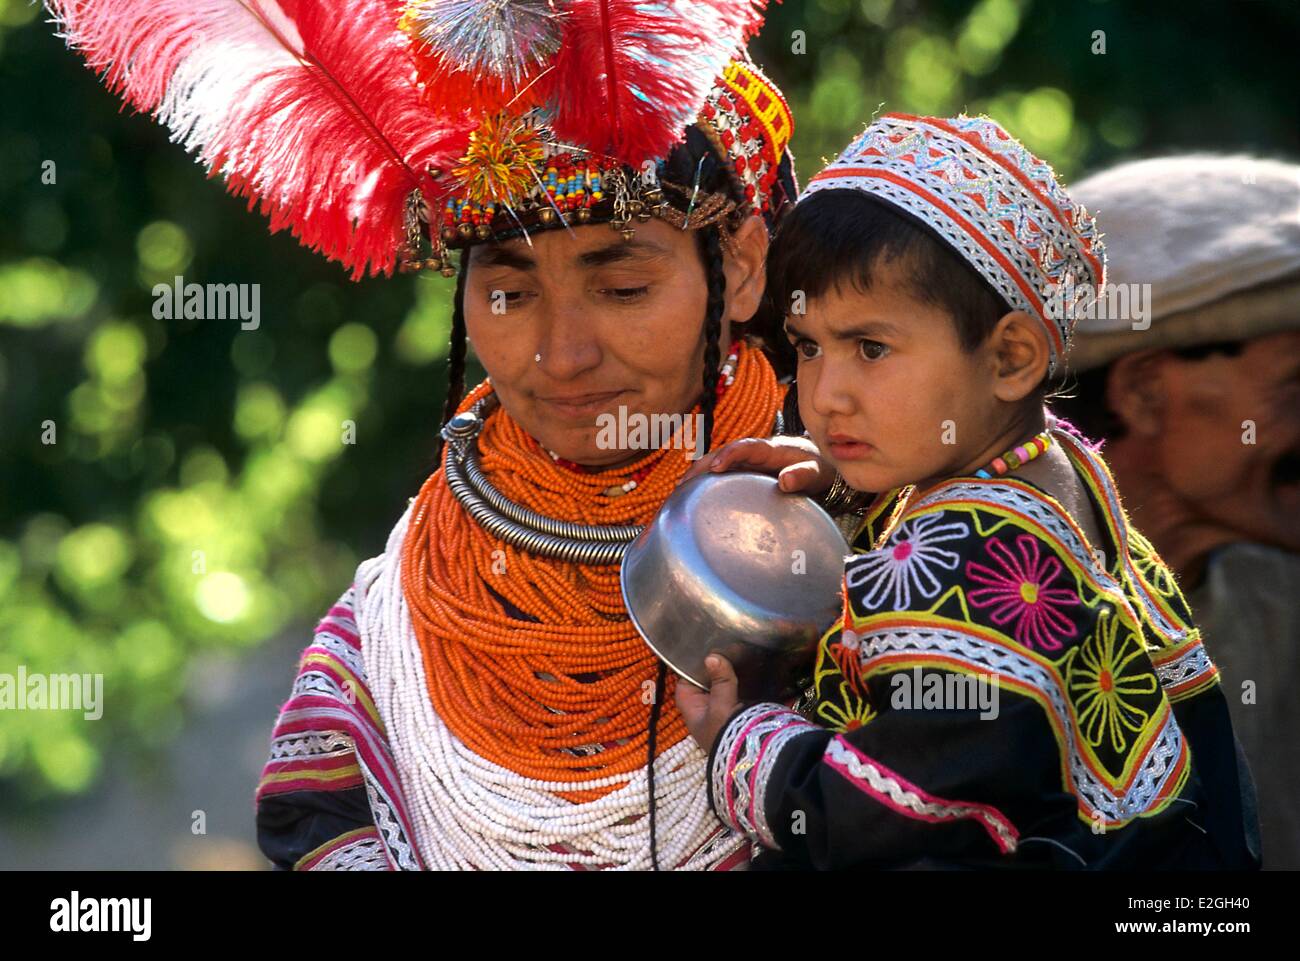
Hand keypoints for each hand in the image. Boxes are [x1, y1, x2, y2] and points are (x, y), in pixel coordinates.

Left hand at [675, 654, 741, 754]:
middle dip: (714, 668)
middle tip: (725, 649)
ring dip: (730, 674)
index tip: (705, 651)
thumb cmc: (728, 733)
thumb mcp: (721, 705)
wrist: (753, 755)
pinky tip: (751, 668)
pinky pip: (738, 692)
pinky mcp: (740, 713)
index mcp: (692, 709)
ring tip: (739, 653)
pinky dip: (743, 682)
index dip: (692, 667)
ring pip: (722, 687)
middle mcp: (705, 711)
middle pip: (705, 683)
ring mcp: (723, 712)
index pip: (685, 682)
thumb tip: (712, 657)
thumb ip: (720, 681)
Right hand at [680, 436, 834, 495]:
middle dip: (702, 467)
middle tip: (683, 484)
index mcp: (770, 450)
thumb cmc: (818, 467)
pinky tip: (691, 498)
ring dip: (698, 475)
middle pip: (722, 454)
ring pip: (717, 464)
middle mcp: (753, 454)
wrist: (818, 463)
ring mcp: (746, 463)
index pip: (745, 447)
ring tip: (679, 493)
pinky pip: (721, 474)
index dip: (729, 455)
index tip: (715, 467)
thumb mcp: (817, 472)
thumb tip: (785, 480)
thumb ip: (803, 475)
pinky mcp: (743, 472)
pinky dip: (704, 483)